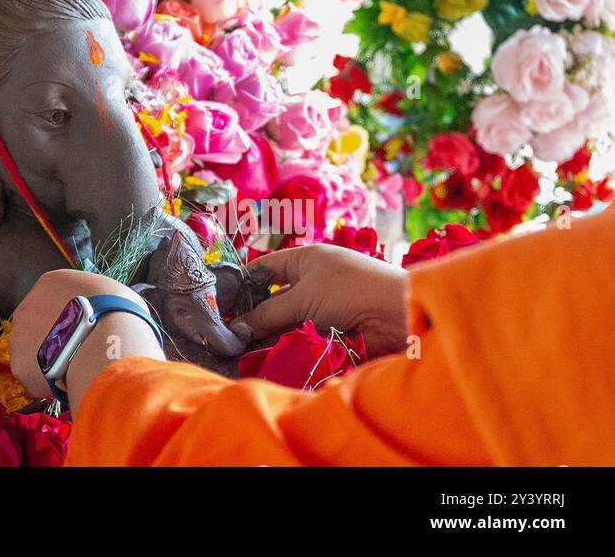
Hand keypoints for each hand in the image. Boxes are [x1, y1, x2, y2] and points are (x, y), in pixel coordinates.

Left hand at [11, 269, 164, 411]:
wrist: (106, 342)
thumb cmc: (117, 313)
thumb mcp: (111, 293)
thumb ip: (97, 302)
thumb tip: (105, 314)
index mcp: (50, 283)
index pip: (54, 301)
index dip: (69, 320)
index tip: (81, 333)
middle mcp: (28, 305)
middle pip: (38, 326)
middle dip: (55, 341)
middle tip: (77, 354)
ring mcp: (20, 335)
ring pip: (33, 353)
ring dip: (50, 363)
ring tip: (75, 372)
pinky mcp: (20, 365)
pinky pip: (34, 379)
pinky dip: (48, 385)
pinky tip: (68, 384)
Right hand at [233, 245, 409, 356]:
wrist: (398, 316)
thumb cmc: (349, 291)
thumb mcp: (301, 298)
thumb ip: (266, 314)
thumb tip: (236, 328)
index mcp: (304, 260)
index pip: (263, 269)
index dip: (241, 285)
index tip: (219, 307)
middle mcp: (312, 281)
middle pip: (272, 299)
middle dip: (253, 316)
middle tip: (228, 335)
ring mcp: (323, 308)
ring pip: (286, 322)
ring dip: (270, 335)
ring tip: (243, 350)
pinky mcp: (332, 333)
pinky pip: (302, 339)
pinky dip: (288, 347)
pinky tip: (269, 357)